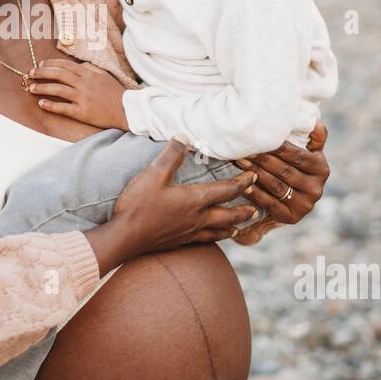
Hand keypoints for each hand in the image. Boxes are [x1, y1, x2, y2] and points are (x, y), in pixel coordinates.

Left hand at [28, 57, 127, 129]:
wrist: (126, 109)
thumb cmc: (115, 92)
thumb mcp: (103, 76)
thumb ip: (89, 69)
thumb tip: (77, 65)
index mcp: (87, 73)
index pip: (64, 65)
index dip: (50, 64)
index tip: (39, 65)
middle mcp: (83, 83)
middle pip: (58, 74)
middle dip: (42, 73)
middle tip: (30, 74)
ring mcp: (82, 98)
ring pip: (57, 90)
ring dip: (42, 88)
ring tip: (31, 88)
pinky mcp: (82, 112)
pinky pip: (63, 107)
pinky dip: (51, 105)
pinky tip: (41, 104)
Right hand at [110, 139, 261, 255]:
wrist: (124, 237)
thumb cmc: (139, 206)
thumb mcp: (153, 174)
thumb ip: (171, 155)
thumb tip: (184, 136)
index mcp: (195, 200)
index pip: (226, 190)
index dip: (242, 182)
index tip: (253, 176)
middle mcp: (197, 218)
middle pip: (228, 215)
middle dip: (243, 210)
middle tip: (255, 208)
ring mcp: (189, 233)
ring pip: (219, 232)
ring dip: (232, 227)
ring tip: (239, 227)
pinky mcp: (179, 243)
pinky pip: (204, 241)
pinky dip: (214, 238)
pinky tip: (209, 238)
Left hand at [230, 121, 329, 245]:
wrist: (292, 198)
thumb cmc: (296, 167)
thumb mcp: (308, 152)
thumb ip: (314, 138)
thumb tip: (316, 122)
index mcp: (321, 169)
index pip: (298, 156)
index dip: (277, 147)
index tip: (258, 138)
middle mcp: (316, 189)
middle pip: (285, 171)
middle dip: (262, 159)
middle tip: (244, 150)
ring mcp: (305, 205)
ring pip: (276, 186)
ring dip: (256, 173)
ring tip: (239, 162)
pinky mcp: (292, 218)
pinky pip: (271, 204)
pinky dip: (256, 194)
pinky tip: (243, 185)